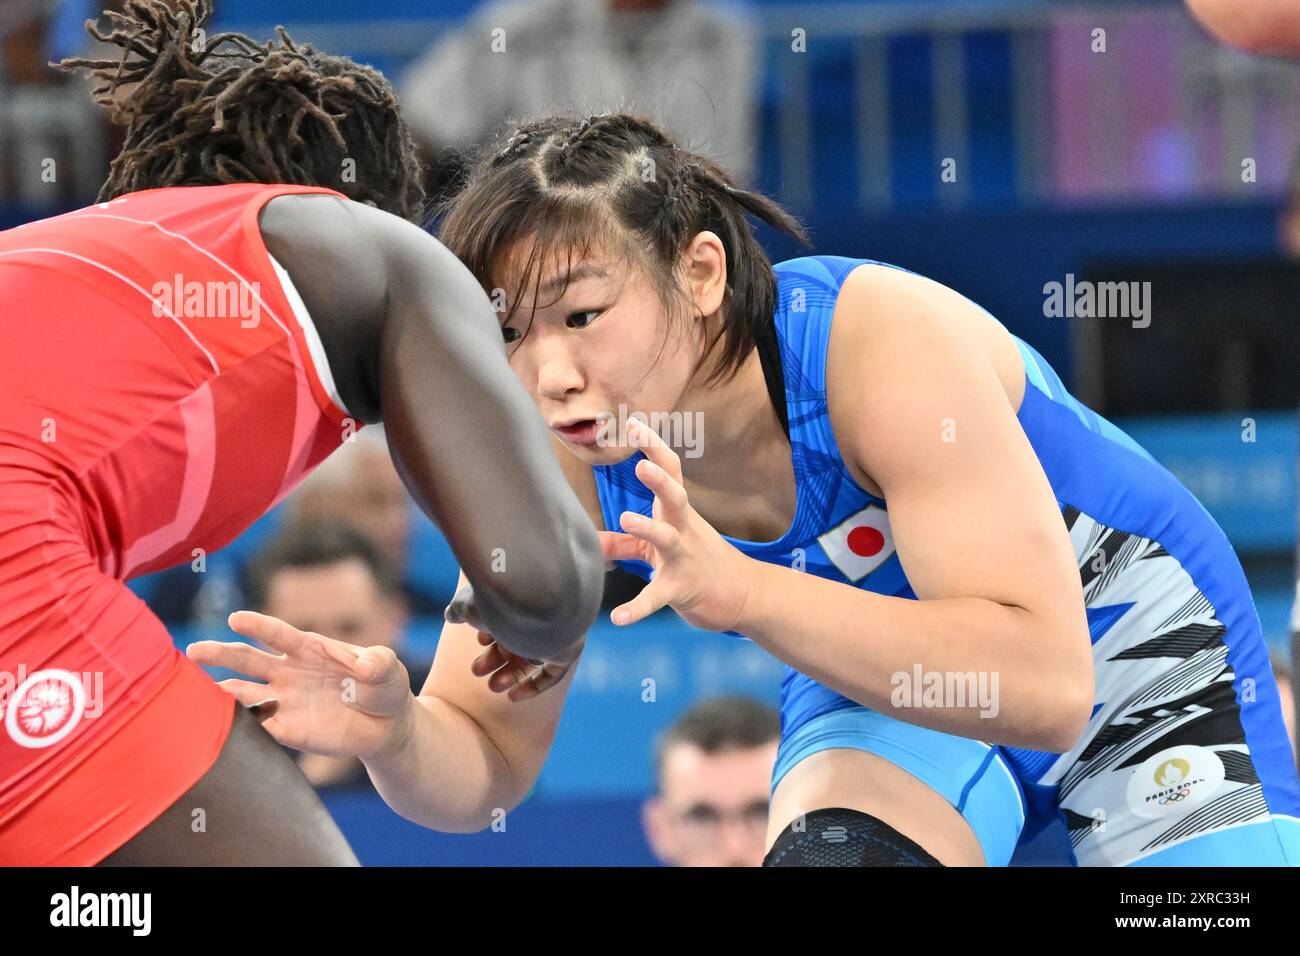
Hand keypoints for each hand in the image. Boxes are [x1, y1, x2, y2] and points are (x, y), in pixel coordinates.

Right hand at [186, 610, 414, 760]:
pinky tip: (226, 726)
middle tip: (193, 651)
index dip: (258, 626)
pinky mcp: (290, 731)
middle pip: (248, 660)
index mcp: (309, 649)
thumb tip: (365, 665)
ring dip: (224, 693)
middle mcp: (290, 673)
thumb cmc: (385, 686)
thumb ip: (377, 661)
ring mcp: (286, 701)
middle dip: (221, 654)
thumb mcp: (388, 667)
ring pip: (245, 694)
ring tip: (198, 693)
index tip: (235, 619)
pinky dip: (244, 726)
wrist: (389, 724)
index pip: (278, 634)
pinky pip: (261, 727)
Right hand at [447, 580, 583, 700]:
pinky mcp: (567, 649)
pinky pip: (552, 674)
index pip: (504, 619)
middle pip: (516, 642)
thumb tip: (451, 614)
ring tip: (493, 686)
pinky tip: (513, 696)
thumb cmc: (502, 597)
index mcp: (518, 599)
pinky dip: (534, 686)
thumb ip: (460, 610)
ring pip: (531, 659)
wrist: (540, 598)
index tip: (480, 640)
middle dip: (494, 659)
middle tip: (476, 671)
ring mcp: (555, 632)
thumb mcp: (472, 603)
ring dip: (510, 674)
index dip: (489, 633)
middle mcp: (539, 615)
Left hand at [602, 417, 757, 631]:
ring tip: (627, 517)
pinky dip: (638, 608)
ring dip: (649, 527)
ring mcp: (684, 558)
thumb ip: (625, 543)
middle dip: (660, 479)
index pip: (669, 472)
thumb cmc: (697, 563)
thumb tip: (590, 540)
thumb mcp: (658, 549)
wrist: (742, 595)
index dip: (653, 448)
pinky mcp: (681, 589)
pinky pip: (658, 597)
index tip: (635, 424)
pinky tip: (619, 618)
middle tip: (641, 464)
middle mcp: (683, 529)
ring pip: (667, 538)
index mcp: (677, 513)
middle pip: (675, 496)